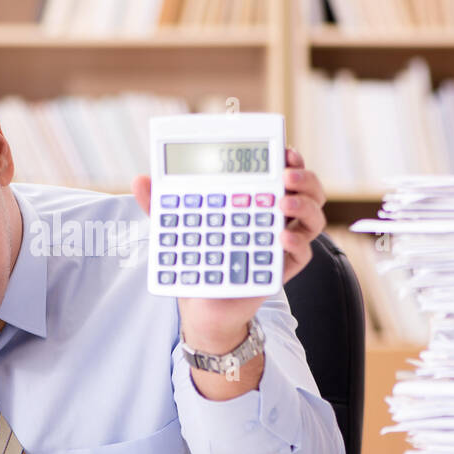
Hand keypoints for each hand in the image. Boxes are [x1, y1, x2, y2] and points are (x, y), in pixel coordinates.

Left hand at [132, 147, 326, 353]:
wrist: (203, 303)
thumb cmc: (199, 258)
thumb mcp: (177, 227)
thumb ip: (161, 204)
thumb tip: (139, 180)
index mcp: (258, 200)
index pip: (283, 172)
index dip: (291, 159)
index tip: (284, 150)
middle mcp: (277, 218)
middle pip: (308, 190)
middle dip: (305, 177)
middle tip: (288, 173)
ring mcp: (283, 242)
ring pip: (313, 218)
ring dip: (304, 205)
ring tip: (284, 201)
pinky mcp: (282, 268)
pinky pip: (304, 253)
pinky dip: (297, 243)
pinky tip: (280, 237)